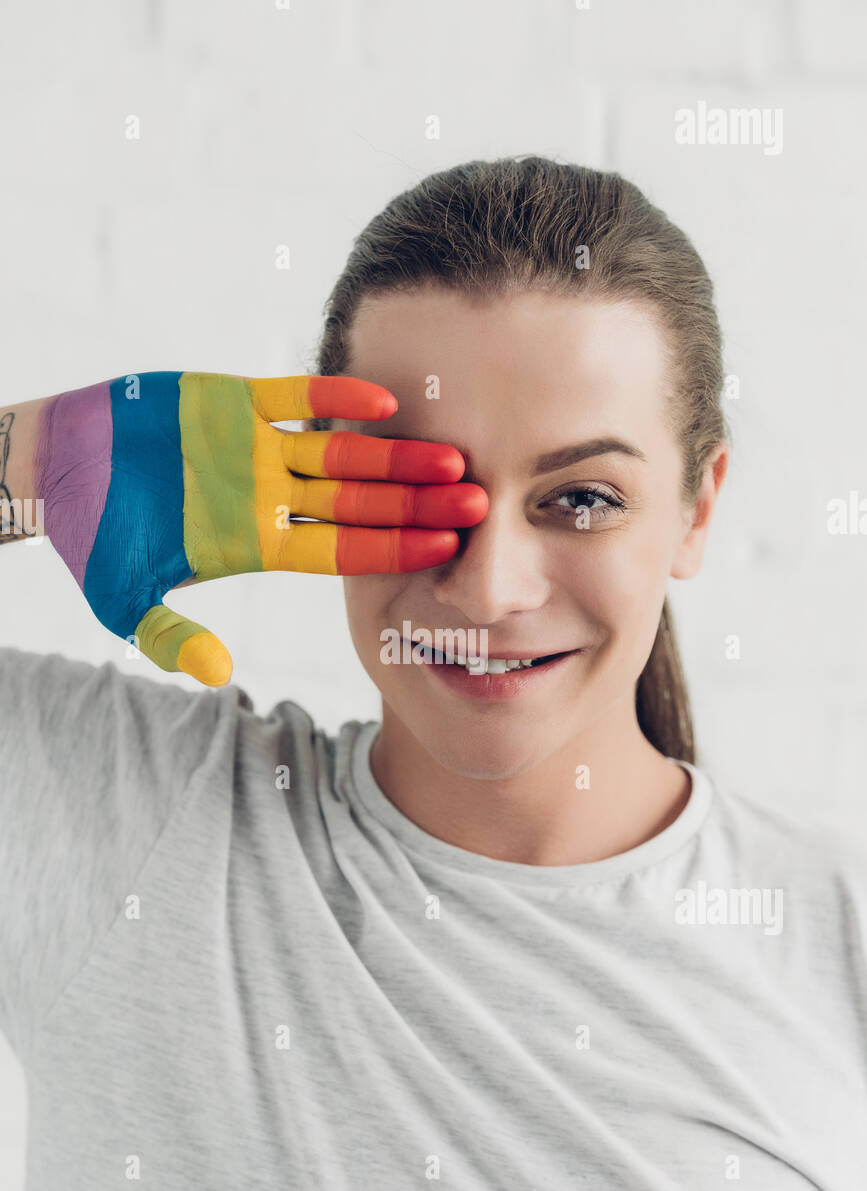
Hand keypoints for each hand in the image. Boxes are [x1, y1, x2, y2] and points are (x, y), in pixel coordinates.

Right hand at [36, 371, 487, 685]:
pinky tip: (384, 402)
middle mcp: (270, 496)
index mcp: (257, 544)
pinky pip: (297, 397)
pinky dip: (335, 396)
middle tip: (479, 504)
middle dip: (416, 505)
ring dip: (395, 456)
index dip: (394, 549)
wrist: (58, 470)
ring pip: (341, 453)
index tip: (446, 550)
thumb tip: (218, 677)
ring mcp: (258, 449)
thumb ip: (171, 638)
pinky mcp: (234, 401)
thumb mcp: (124, 600)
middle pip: (360, 503)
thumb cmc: (93, 538)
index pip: (342, 550)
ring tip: (451, 458)